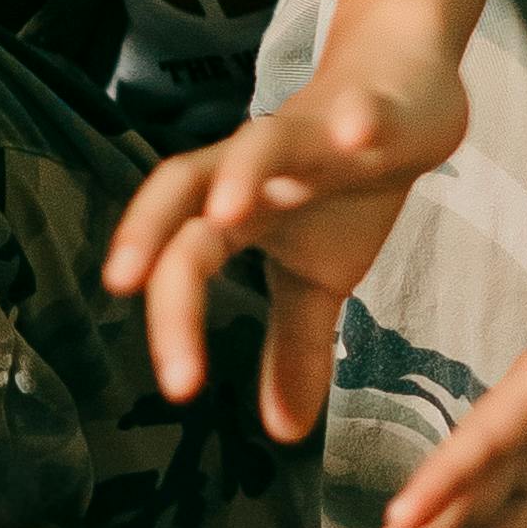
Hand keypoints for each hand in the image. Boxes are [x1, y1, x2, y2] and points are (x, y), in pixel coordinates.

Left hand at [103, 33, 471, 437]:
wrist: (400, 95)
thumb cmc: (344, 184)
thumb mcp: (320, 277)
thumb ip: (296, 348)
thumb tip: (281, 432)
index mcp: (236, 210)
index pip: (184, 256)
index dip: (172, 315)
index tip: (180, 385)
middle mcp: (256, 168)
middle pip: (184, 184)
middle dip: (152, 230)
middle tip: (125, 283)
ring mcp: (311, 134)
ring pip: (261, 140)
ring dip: (241, 172)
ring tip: (227, 211)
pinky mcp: (368, 111)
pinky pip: (358, 113)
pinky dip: (356, 125)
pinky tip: (358, 138)